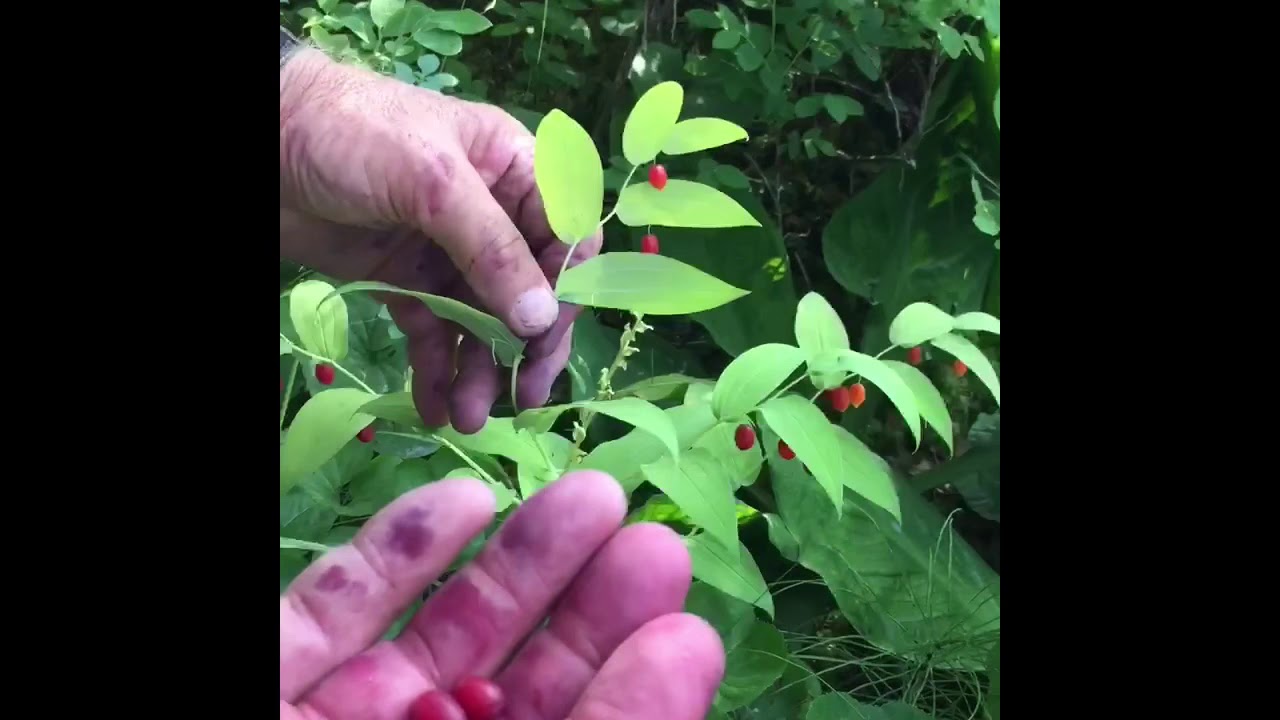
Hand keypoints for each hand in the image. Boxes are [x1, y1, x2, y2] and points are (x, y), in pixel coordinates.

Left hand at [280, 49, 601, 431]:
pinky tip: (434, 407)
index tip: (545, 336)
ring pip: (482, 321)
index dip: (566, 288)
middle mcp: (491, 213)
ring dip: (479, 370)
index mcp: (514, 170)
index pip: (566, 235)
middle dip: (525, 345)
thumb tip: (541, 320)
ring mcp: (447, 251)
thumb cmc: (353, 135)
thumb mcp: (432, 182)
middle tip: (521, 398)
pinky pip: (435, 332)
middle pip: (530, 289)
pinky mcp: (406, 280)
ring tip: (466, 417)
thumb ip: (492, 249)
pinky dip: (437, 371)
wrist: (260, 142)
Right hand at [280, 472, 724, 719]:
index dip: (628, 696)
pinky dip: (393, 554)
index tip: (687, 622)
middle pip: (510, 697)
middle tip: (650, 543)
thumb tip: (693, 657)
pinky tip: (461, 500)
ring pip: (430, 644)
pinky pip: (325, 616)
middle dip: (582, 617)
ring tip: (587, 500)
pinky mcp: (263, 686)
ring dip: (510, 567)